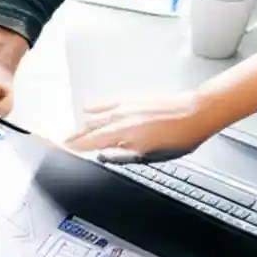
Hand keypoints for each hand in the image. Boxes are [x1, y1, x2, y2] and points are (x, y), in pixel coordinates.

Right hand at [63, 93, 215, 162]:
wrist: (197, 112)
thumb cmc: (180, 136)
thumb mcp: (151, 155)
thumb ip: (123, 156)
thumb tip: (104, 156)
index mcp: (123, 134)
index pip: (88, 141)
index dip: (72, 146)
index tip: (59, 149)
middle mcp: (120, 118)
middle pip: (88, 129)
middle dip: (73, 137)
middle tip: (60, 143)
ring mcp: (126, 107)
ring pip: (95, 117)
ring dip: (82, 126)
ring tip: (72, 132)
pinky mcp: (133, 99)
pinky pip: (108, 104)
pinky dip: (96, 108)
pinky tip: (88, 109)